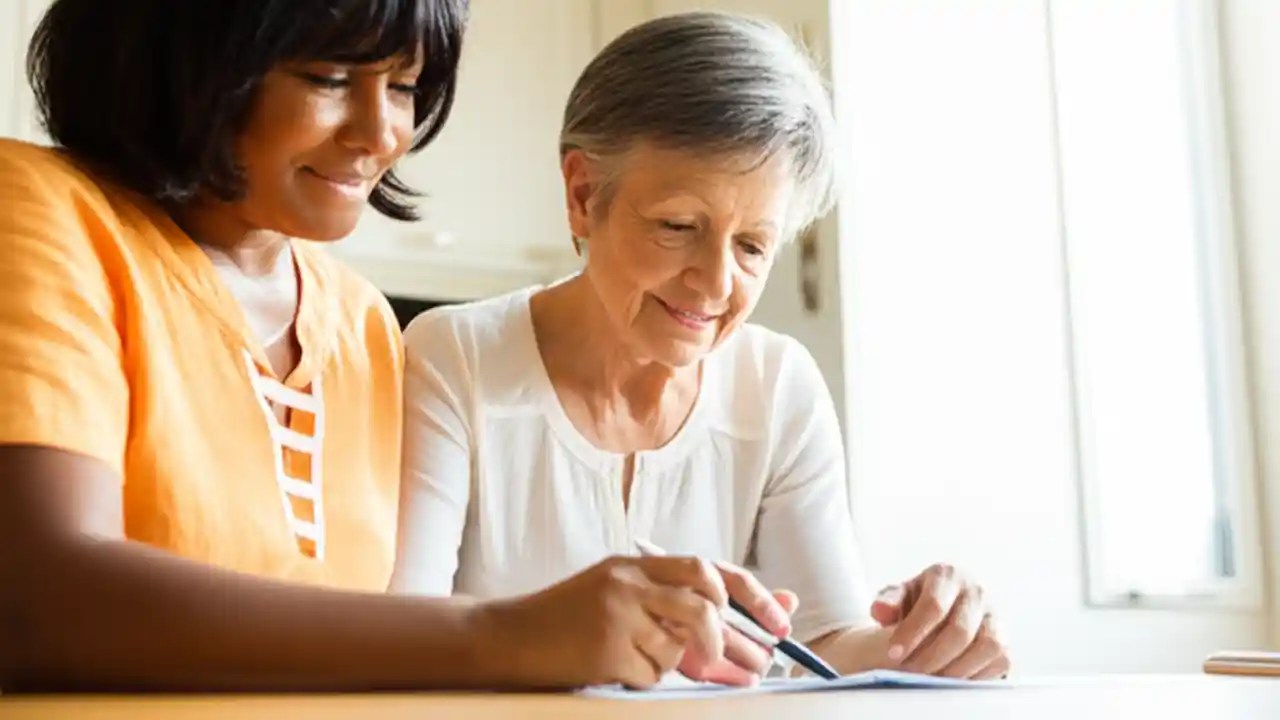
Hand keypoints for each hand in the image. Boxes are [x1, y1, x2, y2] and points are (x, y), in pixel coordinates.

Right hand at [486, 555, 787, 688]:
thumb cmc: (568, 620)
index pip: (708, 569)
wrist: (508, 638)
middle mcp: (629, 581)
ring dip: (670, 662)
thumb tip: (745, 622)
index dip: (751, 595)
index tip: (780, 622)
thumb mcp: (621, 595)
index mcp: (636, 564)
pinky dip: (641, 677)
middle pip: (704, 606)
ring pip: (678, 648)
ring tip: (636, 657)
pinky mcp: (606, 648)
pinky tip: (612, 666)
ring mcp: (616, 613)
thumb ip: (676, 602)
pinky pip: (651, 674)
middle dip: (733, 640)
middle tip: (755, 665)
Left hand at [871, 563, 1009, 679]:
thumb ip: (888, 603)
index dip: (912, 633)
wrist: (939, 611)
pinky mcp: (1005, 638)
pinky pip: (1000, 659)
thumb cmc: (915, 603)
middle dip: (932, 657)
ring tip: (931, 679)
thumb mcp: (897, 597)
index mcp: (947, 575)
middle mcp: (976, 591)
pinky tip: (951, 679)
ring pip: (987, 645)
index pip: (933, 605)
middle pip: (960, 630)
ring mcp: (995, 614)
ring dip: (957, 669)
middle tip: (910, 672)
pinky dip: (977, 674)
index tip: (893, 654)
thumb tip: (879, 611)